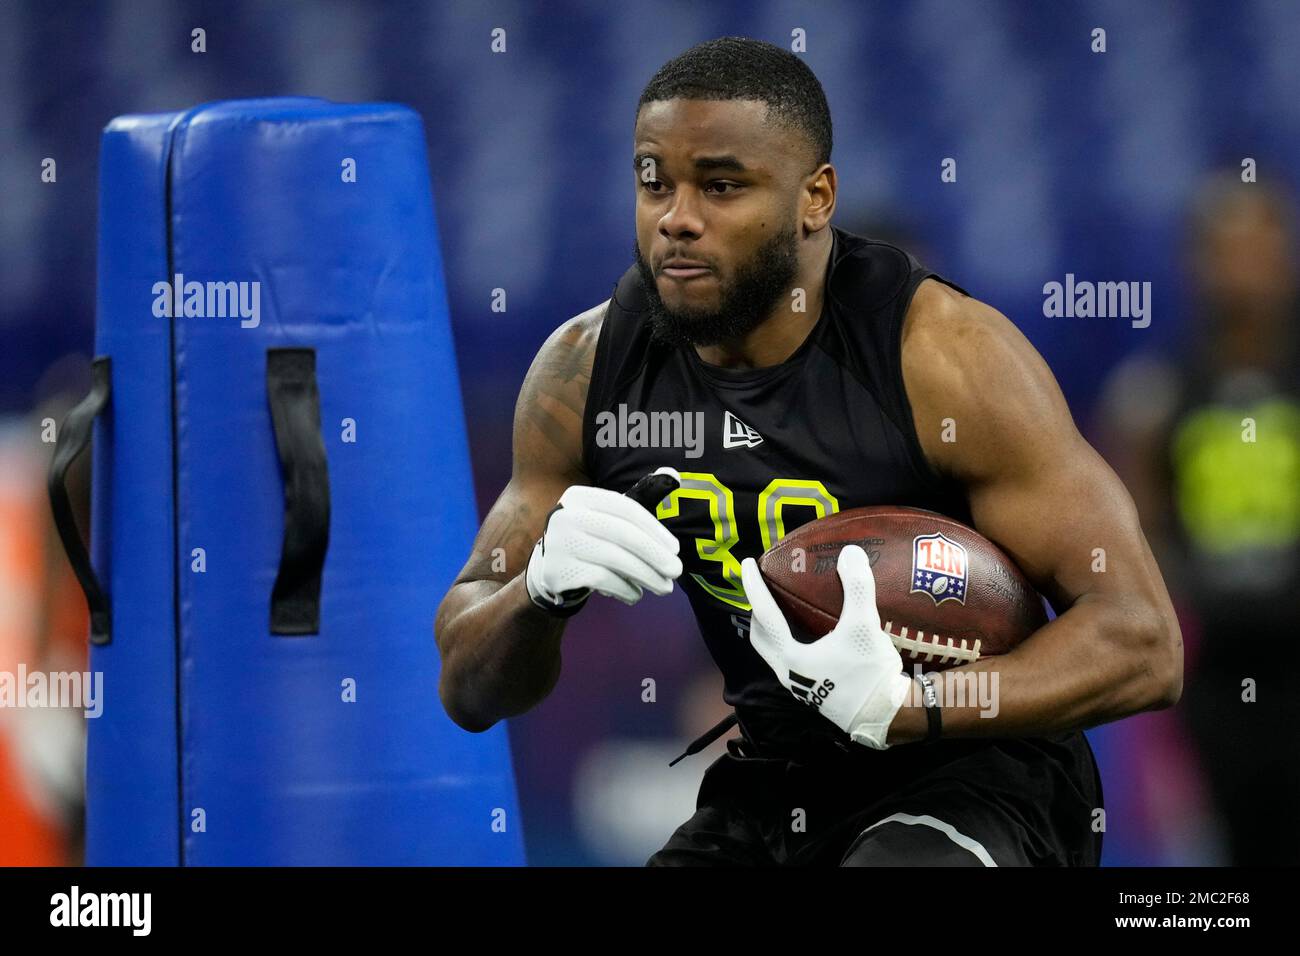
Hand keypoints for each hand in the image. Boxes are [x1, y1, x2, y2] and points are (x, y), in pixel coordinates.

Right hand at [525, 481, 682, 615]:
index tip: (675, 549)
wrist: (550, 568)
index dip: (653, 529)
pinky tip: (635, 594)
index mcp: (580, 497)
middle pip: (621, 534)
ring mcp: (559, 543)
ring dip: (645, 575)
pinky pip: (602, 579)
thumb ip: (640, 497)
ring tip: (663, 587)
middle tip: (676, 571)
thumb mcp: (608, 516)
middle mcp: (566, 516)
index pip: (625, 508)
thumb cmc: (590, 539)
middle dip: (654, 554)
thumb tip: (674, 475)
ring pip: (614, 559)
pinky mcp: (558, 570)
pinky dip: (624, 588)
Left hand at [740, 544, 913, 748]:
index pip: (765, 614)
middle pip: (760, 637)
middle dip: (758, 612)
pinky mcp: (814, 691)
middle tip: (764, 589)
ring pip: (774, 652)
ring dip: (773, 629)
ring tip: (784, 608)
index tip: (746, 564)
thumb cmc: (870, 675)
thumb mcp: (864, 627)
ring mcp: (801, 685)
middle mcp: (789, 673)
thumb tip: (850, 553)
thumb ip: (857, 588)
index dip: (754, 587)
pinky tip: (810, 633)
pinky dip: (790, 641)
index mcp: (791, 656)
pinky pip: (791, 660)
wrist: (887, 716)